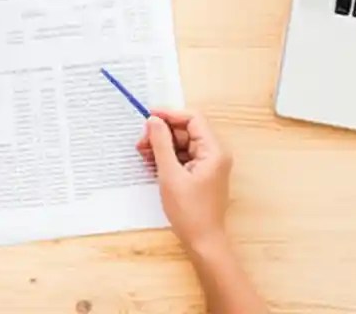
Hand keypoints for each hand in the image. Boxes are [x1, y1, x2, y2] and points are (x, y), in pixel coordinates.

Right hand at [136, 109, 232, 250]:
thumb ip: (161, 144)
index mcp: (214, 151)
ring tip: (142, 153)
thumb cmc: (190, 211)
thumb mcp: (170, 175)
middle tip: (141, 141)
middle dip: (162, 133)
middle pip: (186, 131)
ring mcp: (208, 165)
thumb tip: (153, 121)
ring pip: (182, 144)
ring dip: (162, 146)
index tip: (148, 116)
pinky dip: (167, 158)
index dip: (170, 115)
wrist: (203, 241)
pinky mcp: (200, 175)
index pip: (193, 119)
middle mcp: (214, 154)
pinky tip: (151, 163)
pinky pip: (183, 158)